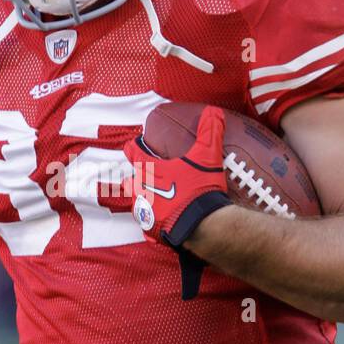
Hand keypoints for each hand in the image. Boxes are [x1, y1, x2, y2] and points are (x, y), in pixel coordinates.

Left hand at [120, 105, 230, 297]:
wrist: (202, 226)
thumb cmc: (200, 189)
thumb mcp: (208, 156)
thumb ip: (210, 132)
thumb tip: (214, 111)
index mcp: (150, 171)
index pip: (134, 154)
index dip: (134, 149)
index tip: (132, 147)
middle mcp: (141, 191)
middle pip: (130, 182)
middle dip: (135, 179)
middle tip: (146, 178)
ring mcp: (145, 213)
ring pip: (137, 205)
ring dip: (144, 201)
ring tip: (157, 201)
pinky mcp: (152, 232)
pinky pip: (148, 227)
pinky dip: (154, 224)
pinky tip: (165, 223)